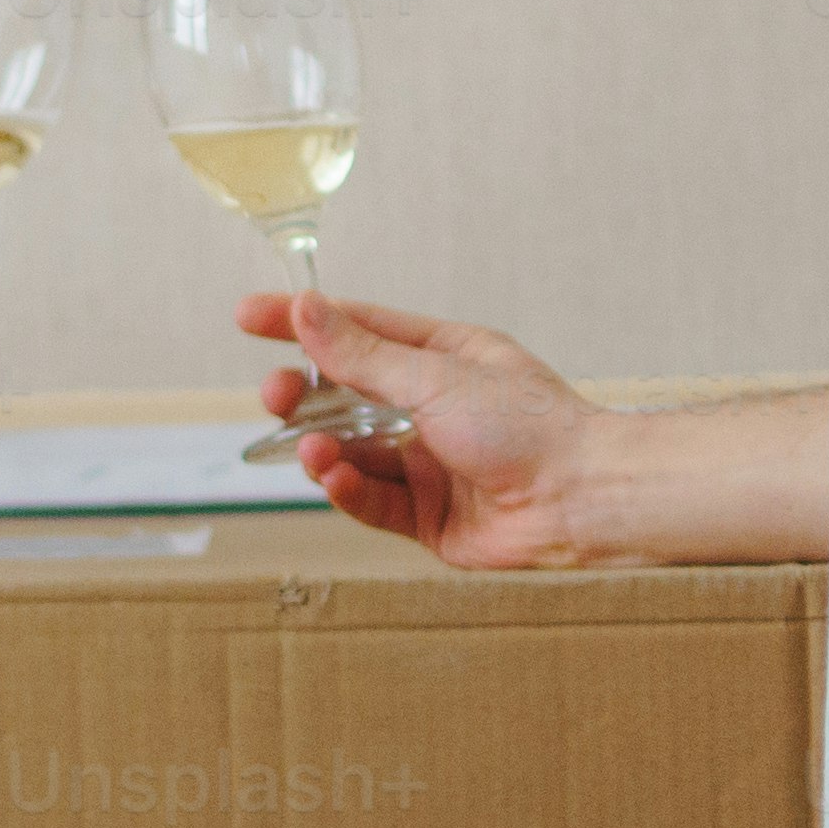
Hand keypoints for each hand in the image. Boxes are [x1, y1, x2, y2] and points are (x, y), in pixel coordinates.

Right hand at [237, 285, 617, 568]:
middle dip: (304, 395)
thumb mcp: (434, 377)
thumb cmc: (530, 425)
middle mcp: (434, 407)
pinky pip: (372, 501)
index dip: (303, 322)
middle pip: (346, 396)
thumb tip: (306, 310)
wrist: (581, 500)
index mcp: (443, 357)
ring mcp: (430, 463)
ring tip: (310, 447)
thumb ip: (361, 354)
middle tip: (275, 395)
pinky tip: (335, 478)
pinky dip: (347, 490)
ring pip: (353, 452)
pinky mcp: (428, 516)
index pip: (358, 330)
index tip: (248, 317)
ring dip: (323, 448)